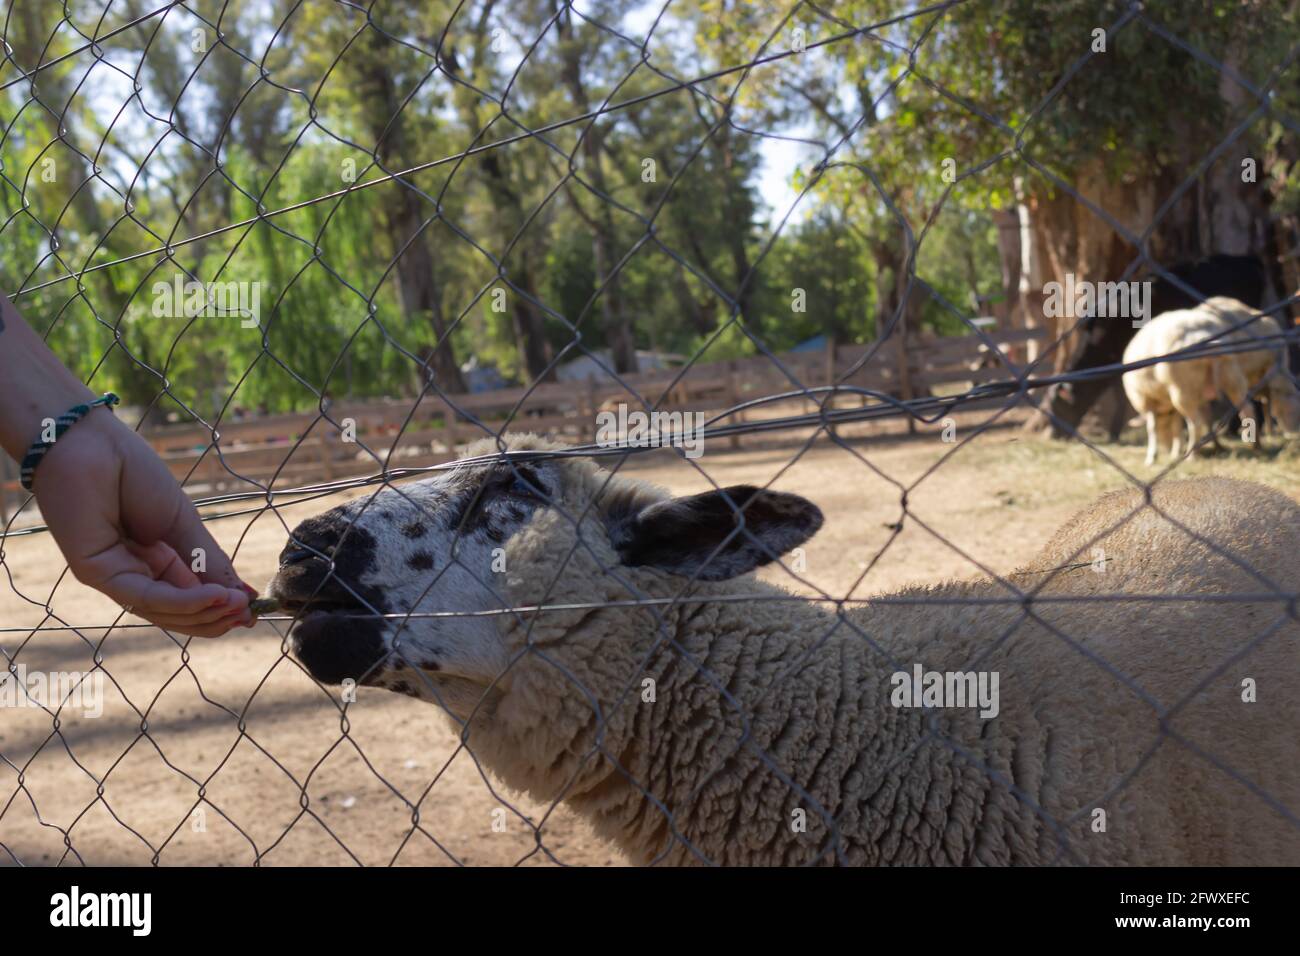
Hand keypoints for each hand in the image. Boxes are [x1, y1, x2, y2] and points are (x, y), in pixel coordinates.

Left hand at [32, 408, 253, 636]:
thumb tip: (242, 596)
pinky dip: (183, 600)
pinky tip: (212, 595)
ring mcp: (114, 575)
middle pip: (177, 613)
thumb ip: (209, 560)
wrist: (92, 444)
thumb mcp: (184, 522)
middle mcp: (134, 573)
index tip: (254, 611)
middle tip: (248, 614)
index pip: (189, 597)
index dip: (220, 608)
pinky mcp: (97, 573)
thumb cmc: (133, 473)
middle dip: (215, 617)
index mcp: (154, 560)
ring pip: (163, 612)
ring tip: (237, 604)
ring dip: (204, 613)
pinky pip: (146, 596)